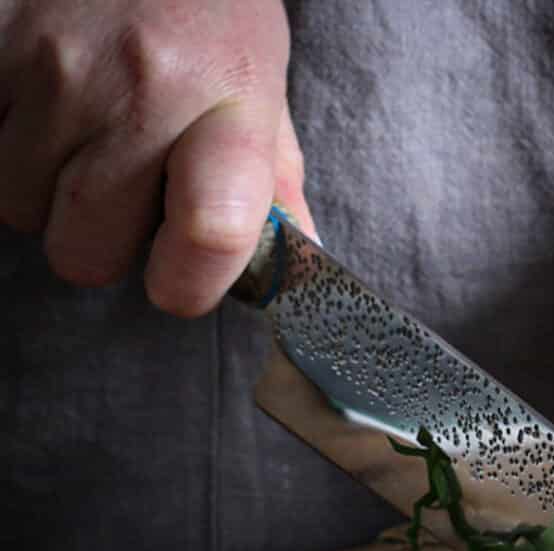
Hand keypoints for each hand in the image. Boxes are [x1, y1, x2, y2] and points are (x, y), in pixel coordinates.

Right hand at [0, 0, 314, 315]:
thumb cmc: (211, 15)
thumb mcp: (265, 92)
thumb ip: (274, 187)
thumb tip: (291, 277)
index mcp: (232, 106)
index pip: (212, 232)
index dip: (189, 286)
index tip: (179, 282)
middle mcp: (142, 88)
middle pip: (87, 250)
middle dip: (100, 243)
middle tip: (122, 193)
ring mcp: (54, 65)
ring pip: (20, 209)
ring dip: (46, 195)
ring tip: (83, 137)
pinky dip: (8, 149)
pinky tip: (46, 112)